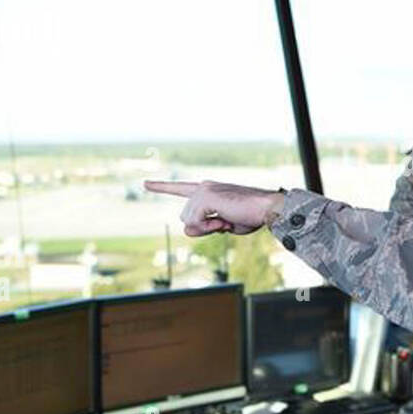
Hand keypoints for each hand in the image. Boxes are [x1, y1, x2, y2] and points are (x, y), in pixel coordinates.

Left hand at [143, 180, 285, 236]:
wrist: (267, 208)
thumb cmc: (251, 216)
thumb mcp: (223, 225)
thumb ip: (203, 227)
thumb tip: (186, 230)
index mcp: (208, 190)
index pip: (180, 188)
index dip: (162, 187)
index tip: (145, 184)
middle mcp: (203, 187)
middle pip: (185, 217)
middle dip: (201, 227)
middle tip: (224, 224)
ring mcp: (204, 191)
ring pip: (188, 221)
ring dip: (207, 228)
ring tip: (226, 221)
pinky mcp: (206, 197)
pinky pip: (195, 222)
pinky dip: (209, 228)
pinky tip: (224, 221)